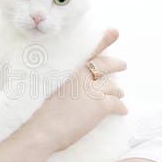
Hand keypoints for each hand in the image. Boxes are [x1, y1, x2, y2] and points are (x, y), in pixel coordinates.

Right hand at [28, 28, 127, 152]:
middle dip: (116, 64)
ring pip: (112, 87)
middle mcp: (83, 75)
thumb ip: (59, 83)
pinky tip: (123, 111)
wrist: (42, 129)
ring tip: (120, 93)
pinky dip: (121, 108)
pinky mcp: (101, 105)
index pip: (89, 51)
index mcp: (69, 69)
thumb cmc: (38, 112)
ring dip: (117, 91)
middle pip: (105, 66)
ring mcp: (93, 89)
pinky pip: (116, 104)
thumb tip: (66, 89)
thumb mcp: (45, 88)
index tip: (115, 32)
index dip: (103, 40)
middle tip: (123, 65)